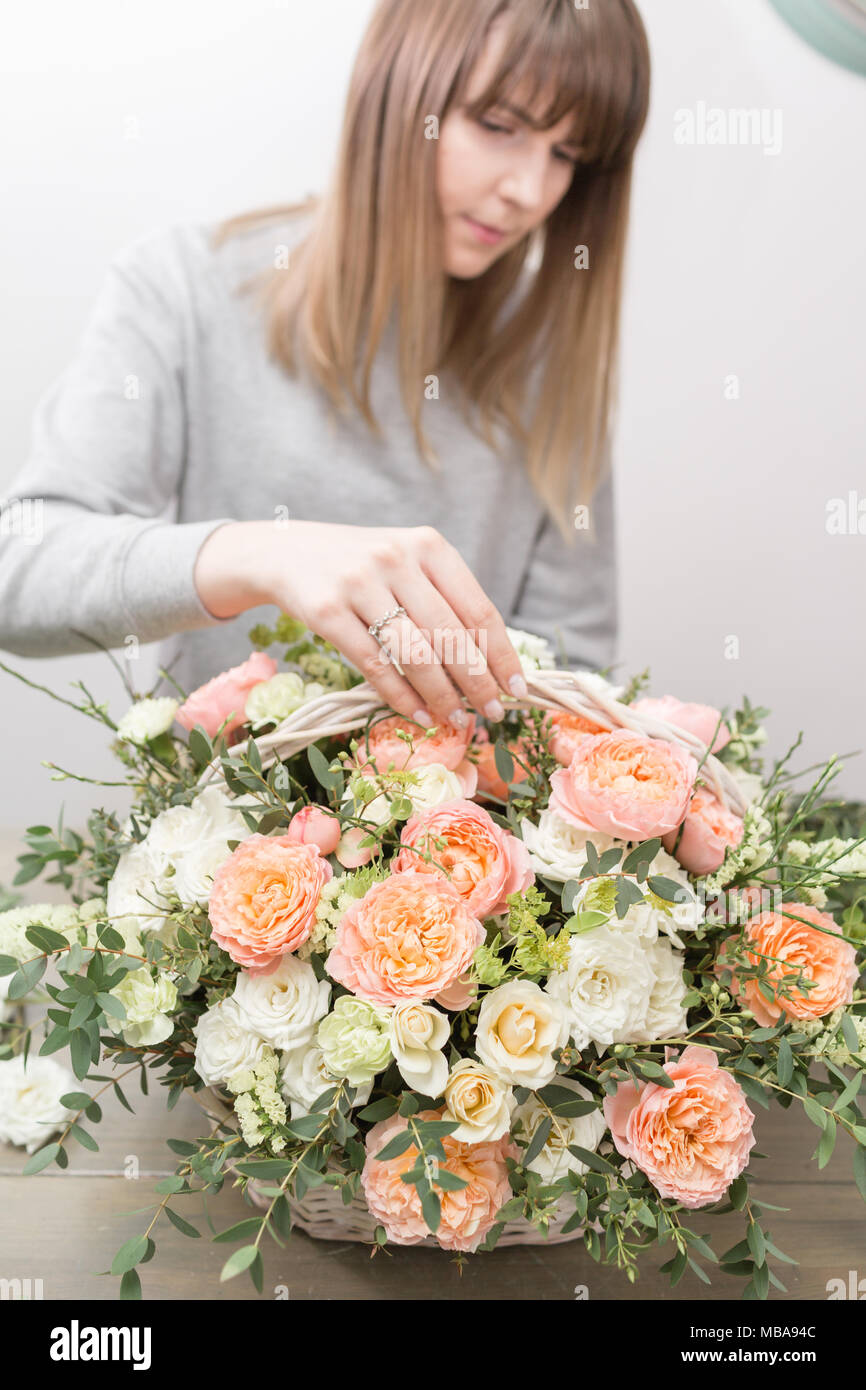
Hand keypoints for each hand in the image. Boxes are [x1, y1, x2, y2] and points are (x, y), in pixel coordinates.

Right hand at [194, 519, 528, 726]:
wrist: (286, 552)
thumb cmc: (361, 568)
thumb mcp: (407, 565)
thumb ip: (444, 601)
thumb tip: (489, 664)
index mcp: (429, 546)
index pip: (479, 608)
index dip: (501, 654)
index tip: (516, 689)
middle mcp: (397, 559)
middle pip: (451, 635)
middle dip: (477, 682)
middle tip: (493, 713)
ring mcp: (359, 582)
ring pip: (415, 653)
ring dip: (441, 695)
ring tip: (456, 719)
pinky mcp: (326, 609)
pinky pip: (373, 663)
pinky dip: (399, 695)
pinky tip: (417, 713)